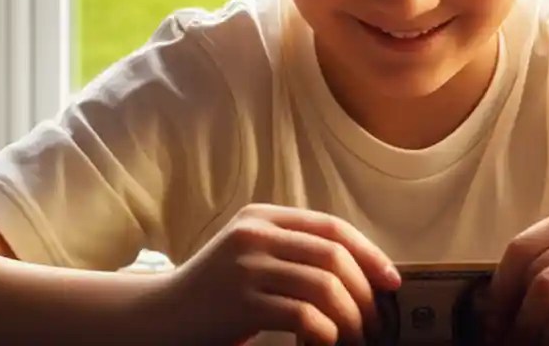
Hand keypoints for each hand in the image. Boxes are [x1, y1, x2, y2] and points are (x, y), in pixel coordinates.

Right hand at [155, 203, 402, 345]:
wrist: (156, 317)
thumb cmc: (214, 293)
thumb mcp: (250, 254)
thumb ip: (292, 251)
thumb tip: (360, 273)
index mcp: (263, 216)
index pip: (332, 227)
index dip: (369, 254)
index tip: (392, 282)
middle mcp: (256, 234)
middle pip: (335, 257)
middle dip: (365, 294)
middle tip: (377, 323)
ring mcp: (247, 267)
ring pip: (325, 288)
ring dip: (351, 319)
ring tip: (357, 339)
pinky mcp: (241, 303)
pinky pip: (304, 317)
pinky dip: (325, 334)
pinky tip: (325, 345)